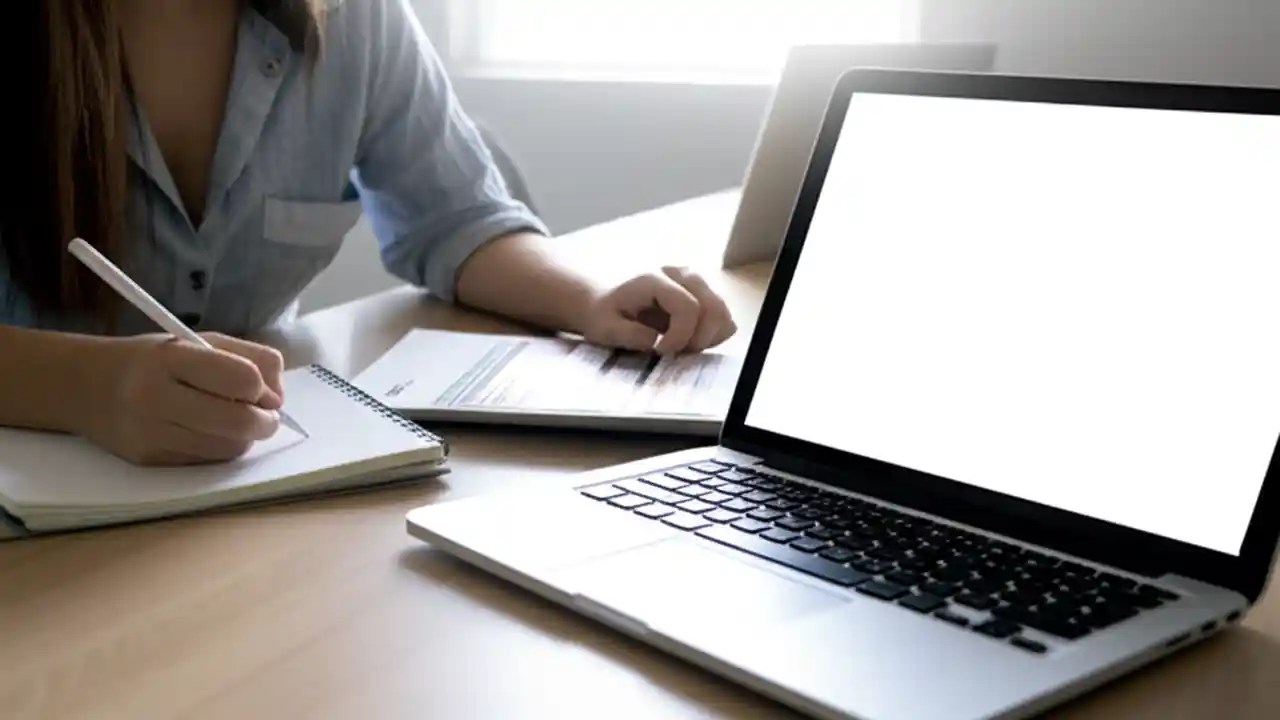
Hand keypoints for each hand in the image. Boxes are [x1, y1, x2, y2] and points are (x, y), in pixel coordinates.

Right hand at [78, 332, 285, 465]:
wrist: (85, 386)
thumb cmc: (153, 361)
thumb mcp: (198, 341)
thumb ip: (249, 358)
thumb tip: (278, 396)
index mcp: (172, 358)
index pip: (242, 378)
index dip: (264, 388)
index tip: (264, 390)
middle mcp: (157, 397)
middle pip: (239, 421)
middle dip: (266, 421)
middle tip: (267, 415)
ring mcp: (151, 433)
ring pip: (228, 447)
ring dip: (245, 437)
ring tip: (237, 421)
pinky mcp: (150, 460)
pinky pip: (207, 461)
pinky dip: (221, 448)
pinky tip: (211, 432)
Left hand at [579, 266, 736, 354]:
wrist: (596, 293)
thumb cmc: (600, 311)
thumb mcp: (604, 328)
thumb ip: (631, 335)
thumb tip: (658, 342)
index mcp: (654, 278)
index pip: (689, 308)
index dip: (681, 337)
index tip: (660, 352)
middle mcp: (679, 272)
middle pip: (714, 306)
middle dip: (700, 339)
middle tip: (676, 353)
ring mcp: (691, 279)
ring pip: (721, 309)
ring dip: (708, 336)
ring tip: (681, 346)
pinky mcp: (697, 289)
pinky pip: (718, 312)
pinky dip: (711, 331)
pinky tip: (688, 339)